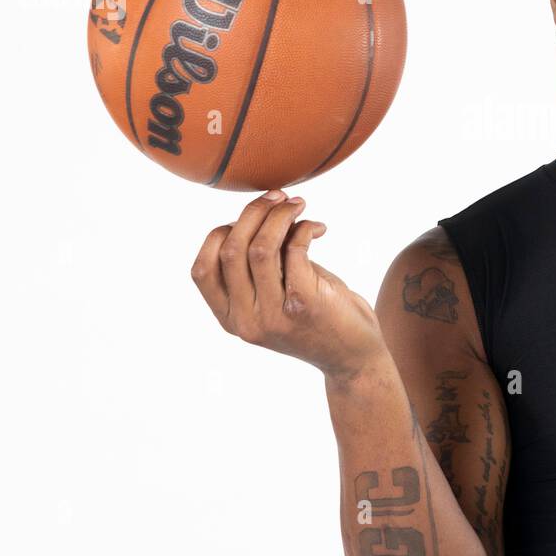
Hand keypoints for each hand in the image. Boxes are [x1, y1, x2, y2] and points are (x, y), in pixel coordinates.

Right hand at [190, 189, 386, 381]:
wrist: (353, 359)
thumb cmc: (316, 319)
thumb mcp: (276, 295)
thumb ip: (263, 262)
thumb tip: (263, 209)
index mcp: (230, 319)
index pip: (202, 270)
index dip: (220, 233)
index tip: (248, 217)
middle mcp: (246, 320)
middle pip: (232, 249)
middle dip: (253, 212)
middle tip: (278, 197)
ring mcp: (274, 315)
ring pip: (261, 248)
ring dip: (279, 215)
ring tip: (298, 204)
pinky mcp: (305, 304)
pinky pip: (296, 250)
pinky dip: (305, 228)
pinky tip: (317, 228)